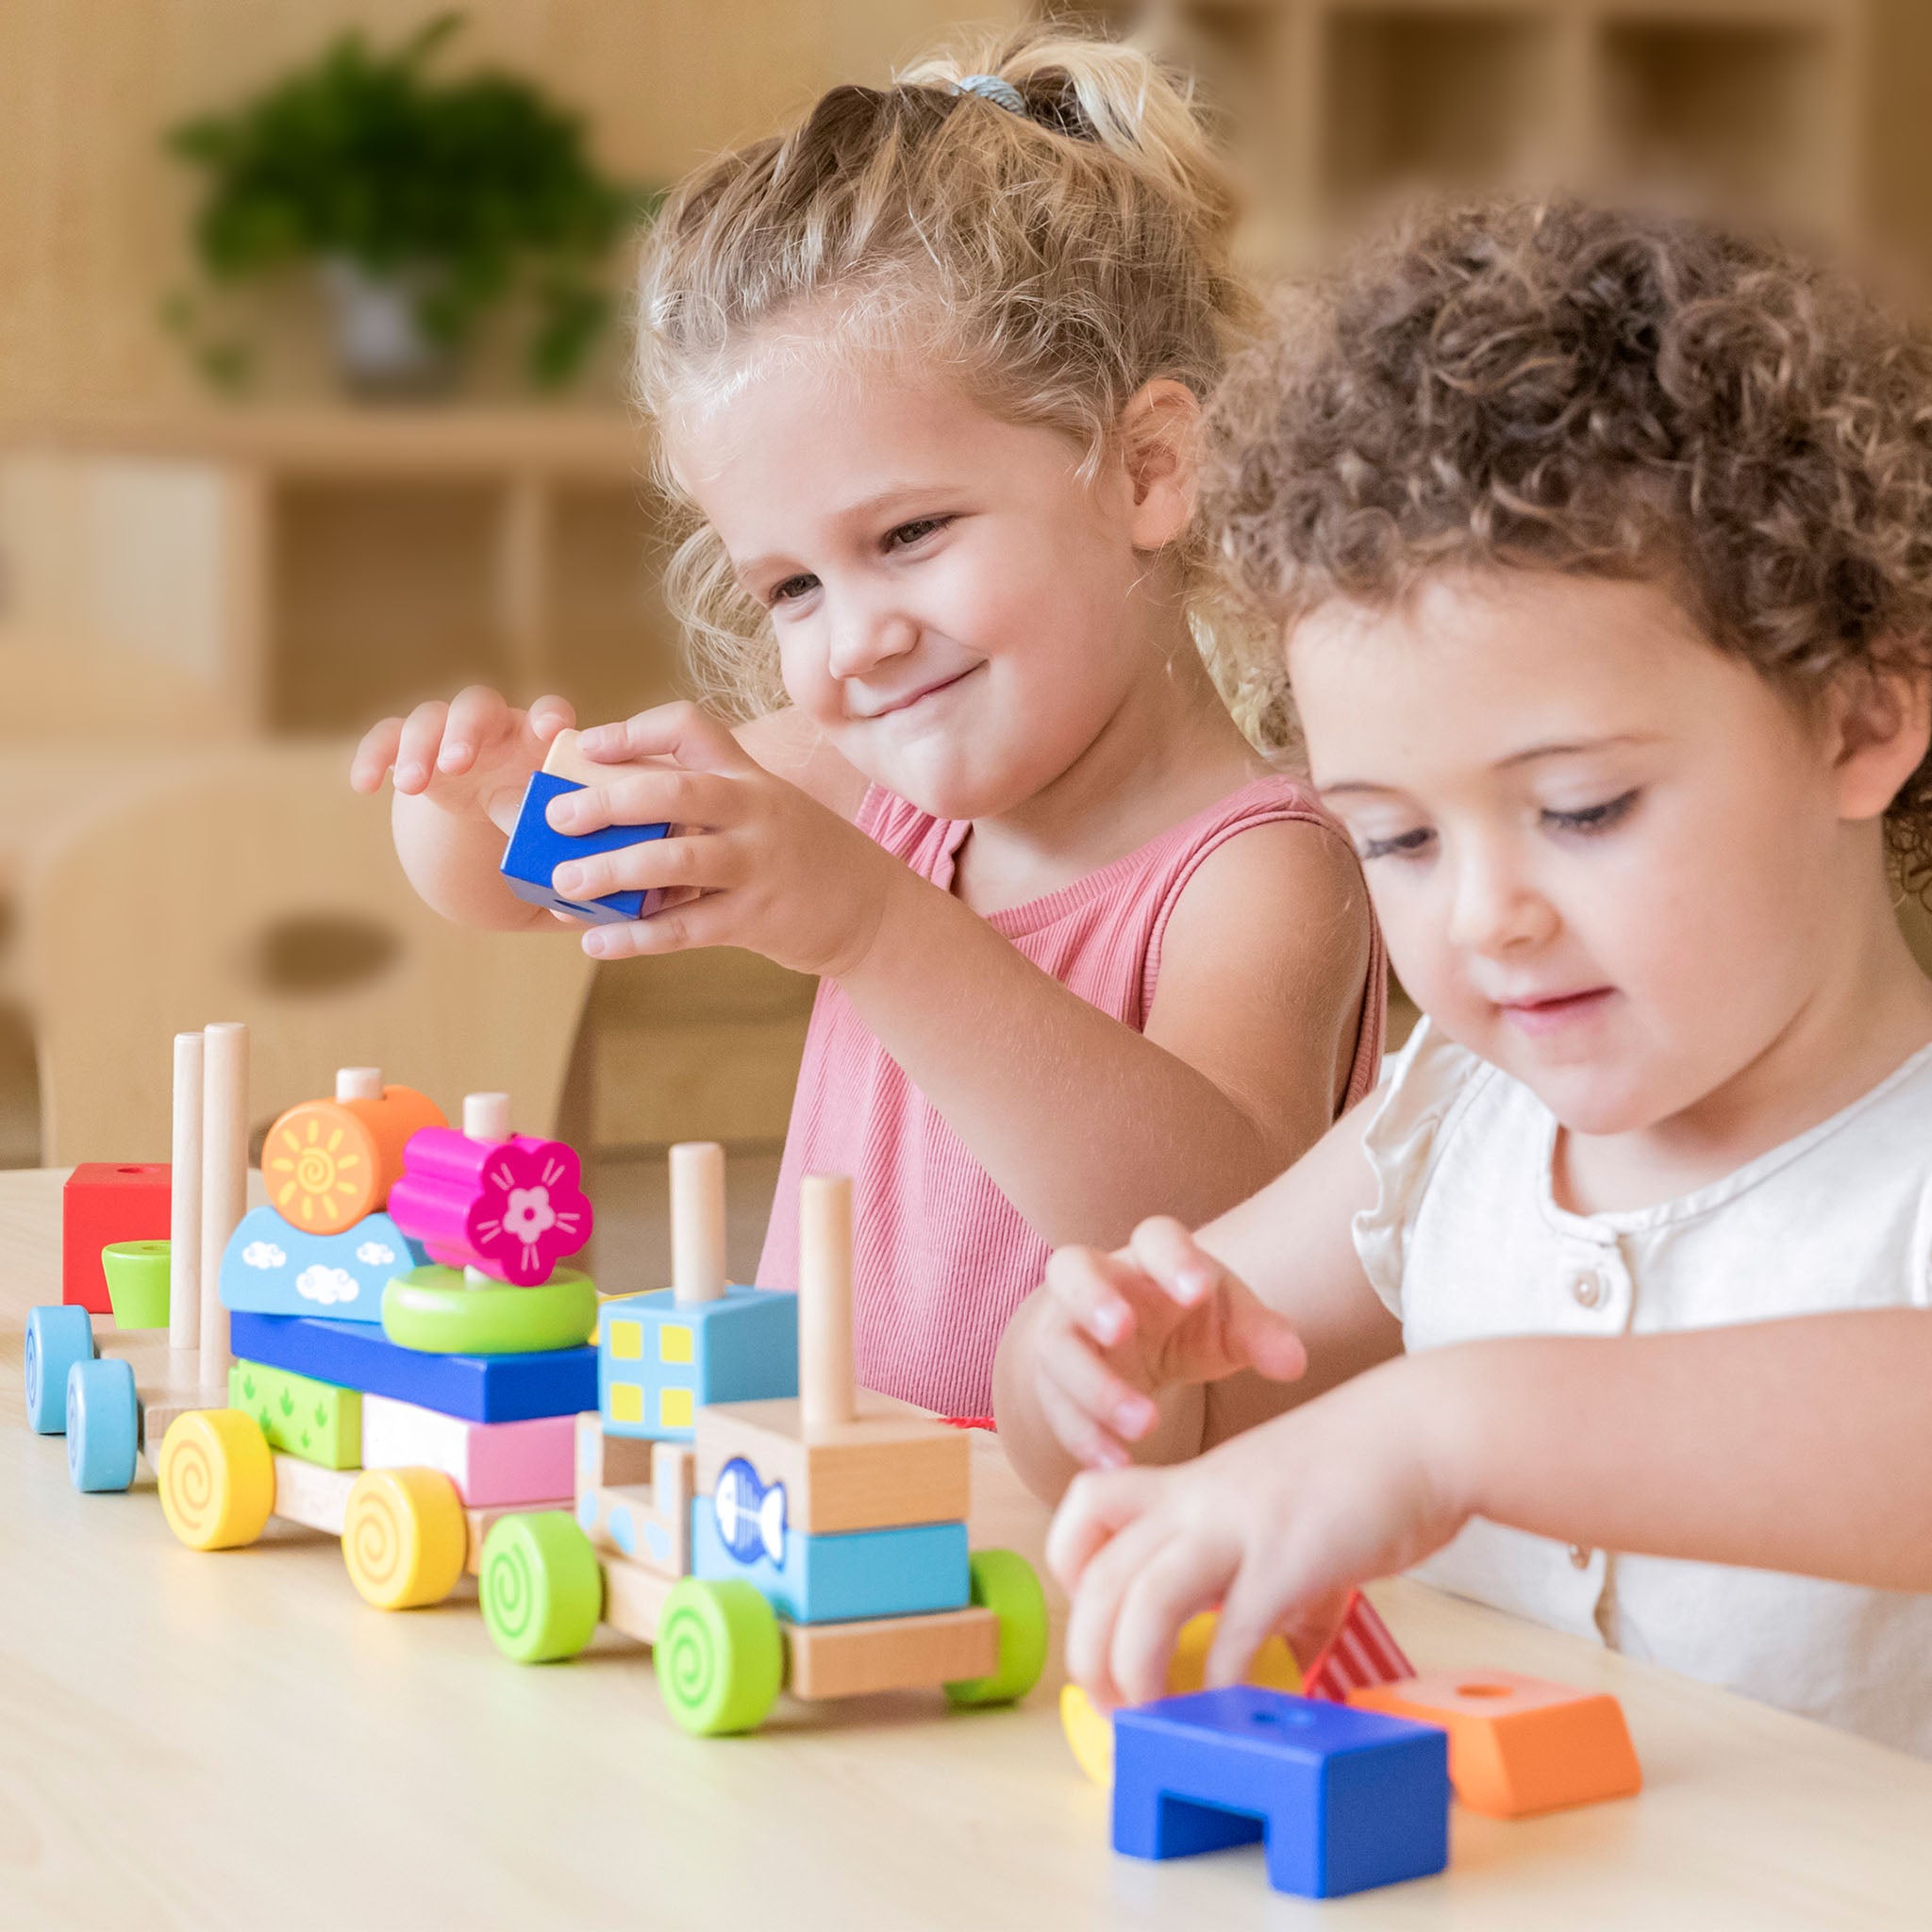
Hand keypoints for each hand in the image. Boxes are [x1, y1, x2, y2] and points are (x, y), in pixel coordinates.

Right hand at [350, 687, 574, 831]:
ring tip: (412, 787)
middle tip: (457, 764)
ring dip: (417, 748)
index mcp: (533, 738)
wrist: (485, 806)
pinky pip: (385, 737)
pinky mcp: (411, 746)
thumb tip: (566, 888)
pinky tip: (364, 785)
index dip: (550, 716)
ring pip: (428, 719)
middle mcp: (491, 725)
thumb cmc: (524, 811)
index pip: (548, 712)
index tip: (550, 730)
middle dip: (465, 731)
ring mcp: (447, 731)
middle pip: (477, 705)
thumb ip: (552, 841)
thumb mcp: (539, 824)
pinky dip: (373, 756)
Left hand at [539, 701, 902, 974]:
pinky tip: (596, 942)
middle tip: (557, 817)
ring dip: (612, 871)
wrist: (873, 910)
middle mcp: (755, 811)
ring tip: (565, 883)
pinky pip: (686, 928)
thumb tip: (611, 816)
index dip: (634, 731)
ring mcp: (757, 864)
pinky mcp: (757, 919)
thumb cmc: (800, 855)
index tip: (589, 747)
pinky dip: (637, 937)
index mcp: (749, 776)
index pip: (690, 727)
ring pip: (674, 860)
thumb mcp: (766, 809)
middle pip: (675, 792)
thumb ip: (704, 805)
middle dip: (608, 802)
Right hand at [1029, 1218, 1307, 1470]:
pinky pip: (1056, 1408)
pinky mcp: (1052, 1384)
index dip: (1172, 1258)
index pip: (1154, 1238)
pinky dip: (1085, 1436)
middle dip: (1092, 1298)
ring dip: (1095, 1386)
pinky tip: (1118, 1462)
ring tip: (1146, 1424)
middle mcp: (1096, 1284)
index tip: (1197, 1290)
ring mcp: (1066, 1332)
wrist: (1134, 1348)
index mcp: (1149, 1258)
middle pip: (1070, 1270)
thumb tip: (1293, 1363)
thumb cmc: (1189, 1321)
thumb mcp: (1229, 1323)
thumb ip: (1261, 1335)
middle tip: (1122, 1329)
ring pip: (1059, 1349)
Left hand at [1046, 1352, 1468, 1707]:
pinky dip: (1222, 1682)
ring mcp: (1240, 1528)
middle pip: (1099, 1575)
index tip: (1095, 1617)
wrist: (1425, 1430)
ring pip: (1145, 1602)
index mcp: (1188, 1482)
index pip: (1086, 1507)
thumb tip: (1273, 1649)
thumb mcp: (1278, 1506)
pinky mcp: (1290, 1561)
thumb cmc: (1360, 1467)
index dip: (1070, 1566)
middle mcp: (1198, 1502)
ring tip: (1148, 1717)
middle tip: (1108, 1703)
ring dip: (1132, 1671)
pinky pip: (1233, 1633)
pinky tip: (1232, 1707)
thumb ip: (1258, 1570)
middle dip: (1087, 1652)